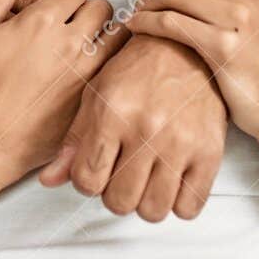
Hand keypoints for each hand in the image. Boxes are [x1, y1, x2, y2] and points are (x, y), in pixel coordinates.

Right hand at [0, 0, 123, 187]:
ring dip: (106, 36)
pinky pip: (116, 70)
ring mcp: (86, 73)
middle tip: (74, 27)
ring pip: (119, 37)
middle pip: (103, 7)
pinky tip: (93, 73)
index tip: (58, 9)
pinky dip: (111, 66)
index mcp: (42, 22)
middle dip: (90, 12)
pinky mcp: (93, 99)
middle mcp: (71, 43)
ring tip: (87, 48)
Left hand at [38, 35, 226, 221]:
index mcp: (112, 114)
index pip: (87, 181)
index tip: (96, 170)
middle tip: (122, 173)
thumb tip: (48, 180)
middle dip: (115, 193)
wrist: (185, 48)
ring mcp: (181, 143)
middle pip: (120, 202)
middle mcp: (147, 130)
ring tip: (147, 177)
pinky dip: (178, 202)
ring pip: (153, 210)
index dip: (87, 182)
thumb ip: (73, 142)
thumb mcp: (95, 96)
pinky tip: (172, 179)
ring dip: (146, 201)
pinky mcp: (210, 152)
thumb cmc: (137, 71)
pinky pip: (189, 207)